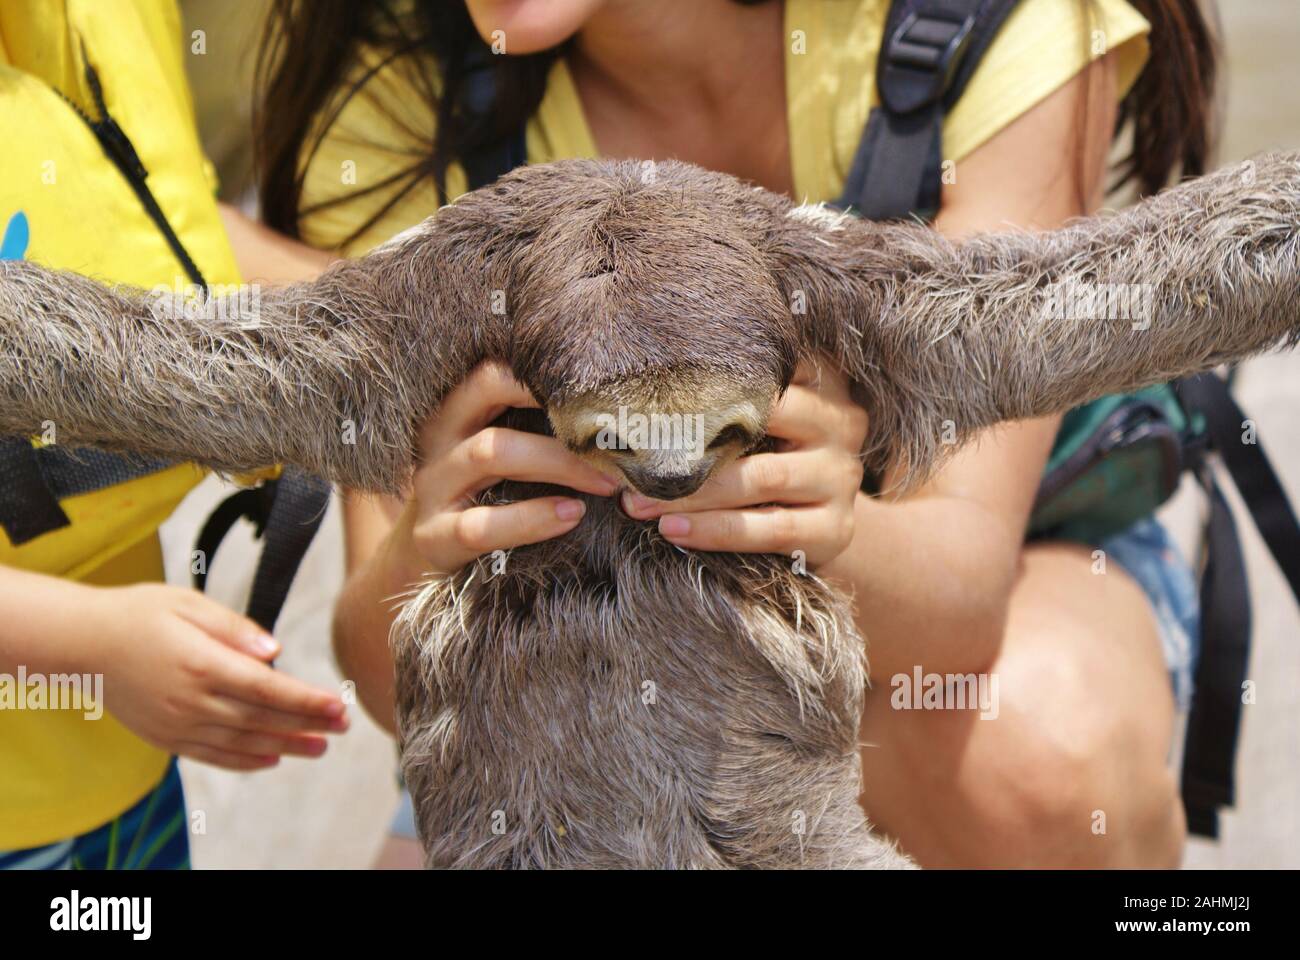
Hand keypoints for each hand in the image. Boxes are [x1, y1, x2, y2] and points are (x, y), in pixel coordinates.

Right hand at [85, 583, 348, 770]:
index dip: (308, 701)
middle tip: (342, 728)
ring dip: (285, 747)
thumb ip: (235, 628)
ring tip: (319, 748)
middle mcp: (191, 700)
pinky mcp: (165, 737)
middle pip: (262, 720)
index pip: (268, 689)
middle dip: (307, 726)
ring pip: (242, 743)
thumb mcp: (189, 603)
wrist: (81, 645)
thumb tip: (275, 651)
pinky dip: (245, 760)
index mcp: (202, 663)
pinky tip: (272, 758)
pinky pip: (212, 755)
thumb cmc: (139, 614)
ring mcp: (177, 724)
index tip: (339, 706)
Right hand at [401, 362, 619, 574]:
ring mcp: (432, 487)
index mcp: (457, 413)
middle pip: (492, 394)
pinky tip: (571, 515)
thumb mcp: (499, 460)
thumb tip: (616, 418)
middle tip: (617, 436)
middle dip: (562, 414)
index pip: (495, 370)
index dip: (544, 371)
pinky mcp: (434, 537)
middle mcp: (439, 439)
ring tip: (606, 482)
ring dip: (558, 462)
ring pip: (493, 451)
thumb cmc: (479, 501)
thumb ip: (536, 433)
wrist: (415, 565)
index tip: (602, 383)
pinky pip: (483, 524)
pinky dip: (532, 518)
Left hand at [620, 360, 867, 567]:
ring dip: (693, 494)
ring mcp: (841, 478)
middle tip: (630, 462)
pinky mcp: (835, 529)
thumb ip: (723, 394)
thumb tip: (637, 380)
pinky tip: (673, 530)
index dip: (700, 385)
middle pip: (758, 425)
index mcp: (819, 381)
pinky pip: (770, 529)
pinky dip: (717, 531)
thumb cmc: (770, 456)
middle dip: (687, 445)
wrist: (820, 524)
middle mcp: (840, 423)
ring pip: (760, 479)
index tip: (642, 400)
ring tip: (638, 504)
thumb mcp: (758, 418)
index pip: (760, 373)